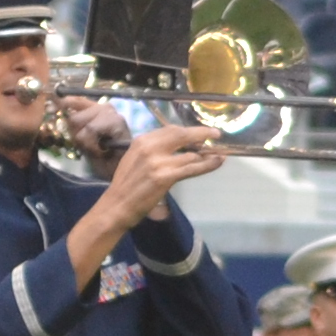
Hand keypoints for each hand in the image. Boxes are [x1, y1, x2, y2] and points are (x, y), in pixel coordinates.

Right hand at [97, 116, 229, 223]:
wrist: (117, 205)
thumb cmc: (126, 185)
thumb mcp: (134, 159)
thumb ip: (152, 150)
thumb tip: (177, 146)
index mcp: (141, 141)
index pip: (170, 129)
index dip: (188, 130)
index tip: (199, 133)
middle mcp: (150, 147)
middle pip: (182, 134)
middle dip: (202, 133)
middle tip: (216, 134)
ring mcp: (158, 162)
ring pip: (191, 153)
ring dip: (207, 153)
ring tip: (217, 154)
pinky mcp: (166, 177)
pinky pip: (192, 167)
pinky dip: (208, 164)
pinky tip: (218, 161)